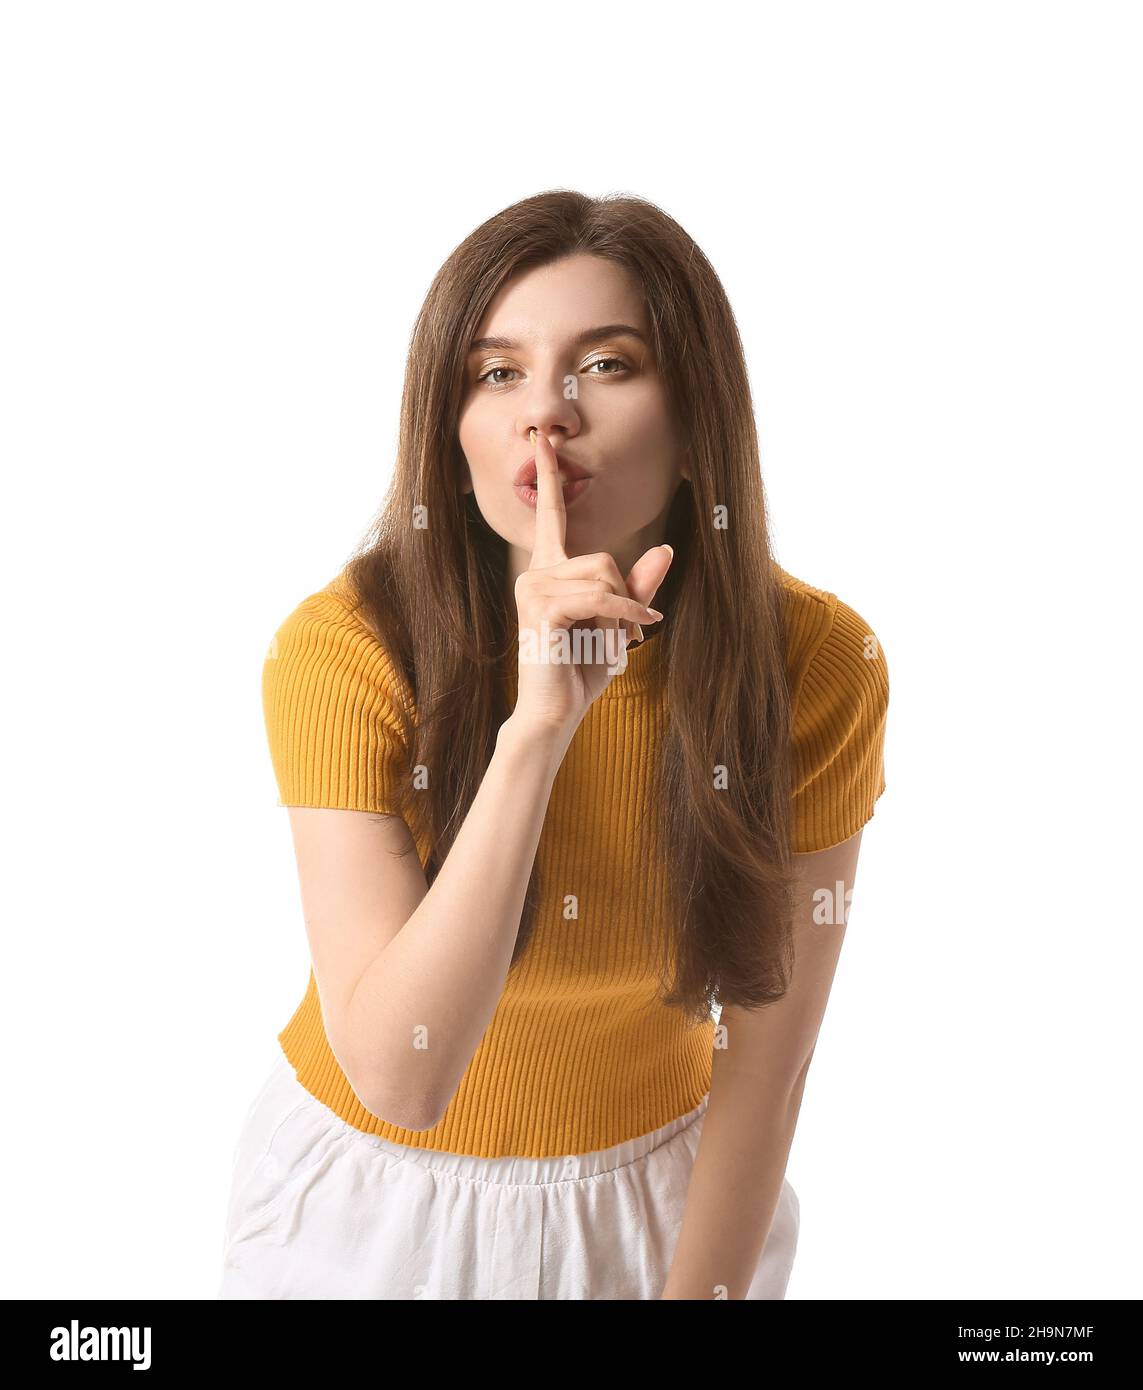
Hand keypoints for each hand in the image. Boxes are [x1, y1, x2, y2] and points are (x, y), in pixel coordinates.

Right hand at [511, 430, 672, 734]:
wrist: (556, 711)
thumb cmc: (581, 668)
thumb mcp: (619, 623)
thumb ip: (638, 586)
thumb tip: (664, 547)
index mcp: (549, 570)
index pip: (551, 514)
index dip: (548, 474)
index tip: (541, 438)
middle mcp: (535, 572)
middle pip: (603, 558)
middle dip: (623, 599)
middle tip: (620, 637)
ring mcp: (532, 588)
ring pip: (604, 576)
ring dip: (622, 614)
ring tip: (611, 644)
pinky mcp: (541, 608)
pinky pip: (601, 597)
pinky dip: (624, 618)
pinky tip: (629, 642)